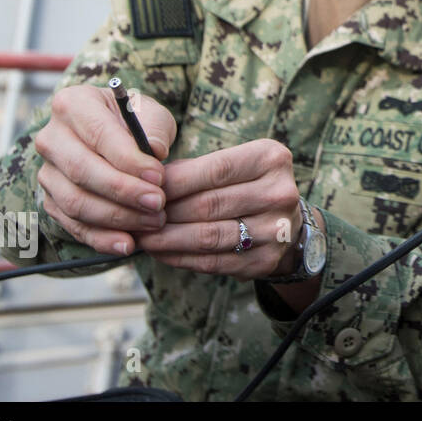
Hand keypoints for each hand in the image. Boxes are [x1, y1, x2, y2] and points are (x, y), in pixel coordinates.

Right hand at [35, 84, 176, 255]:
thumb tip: (154, 150)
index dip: (130, 160)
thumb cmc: (136, 121)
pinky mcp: (51, 200)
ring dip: (116, 217)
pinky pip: (72, 225)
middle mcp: (51, 137)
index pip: (99, 135)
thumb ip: (154, 129)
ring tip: (153, 222)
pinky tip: (127, 245)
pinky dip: (100, 238)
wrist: (118, 135)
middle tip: (159, 205)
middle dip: (123, 192)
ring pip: (75, 201)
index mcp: (73, 104)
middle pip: (81, 170)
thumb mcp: (151, 114)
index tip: (159, 178)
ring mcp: (47, 171)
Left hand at [134, 138, 304, 281]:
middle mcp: (280, 193)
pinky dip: (181, 258)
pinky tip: (162, 252)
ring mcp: (276, 230)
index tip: (143, 191)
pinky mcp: (266, 260)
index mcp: (271, 159)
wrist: (285, 222)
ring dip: (168, 239)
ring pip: (208, 236)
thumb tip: (144, 184)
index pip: (215, 170)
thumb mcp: (232, 163)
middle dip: (166, 213)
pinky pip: (214, 261)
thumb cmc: (246, 186)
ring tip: (143, 238)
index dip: (174, 182)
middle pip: (209, 204)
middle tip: (136, 218)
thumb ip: (193, 170)